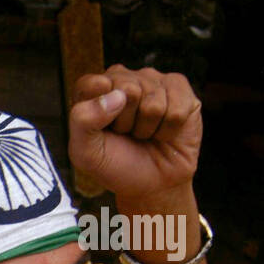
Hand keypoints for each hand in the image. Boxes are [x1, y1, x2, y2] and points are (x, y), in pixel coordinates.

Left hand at [68, 65, 201, 203]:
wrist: (150, 184)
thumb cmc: (115, 164)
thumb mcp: (85, 152)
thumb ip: (82, 120)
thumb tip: (117, 95)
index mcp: (95, 90)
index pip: (91, 84)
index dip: (97, 111)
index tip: (102, 129)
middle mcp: (124, 79)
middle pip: (127, 90)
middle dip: (125, 122)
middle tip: (126, 133)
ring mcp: (154, 81)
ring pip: (153, 102)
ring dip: (147, 128)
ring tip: (143, 134)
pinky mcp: (181, 89)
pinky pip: (176, 109)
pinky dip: (168, 130)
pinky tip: (163, 132)